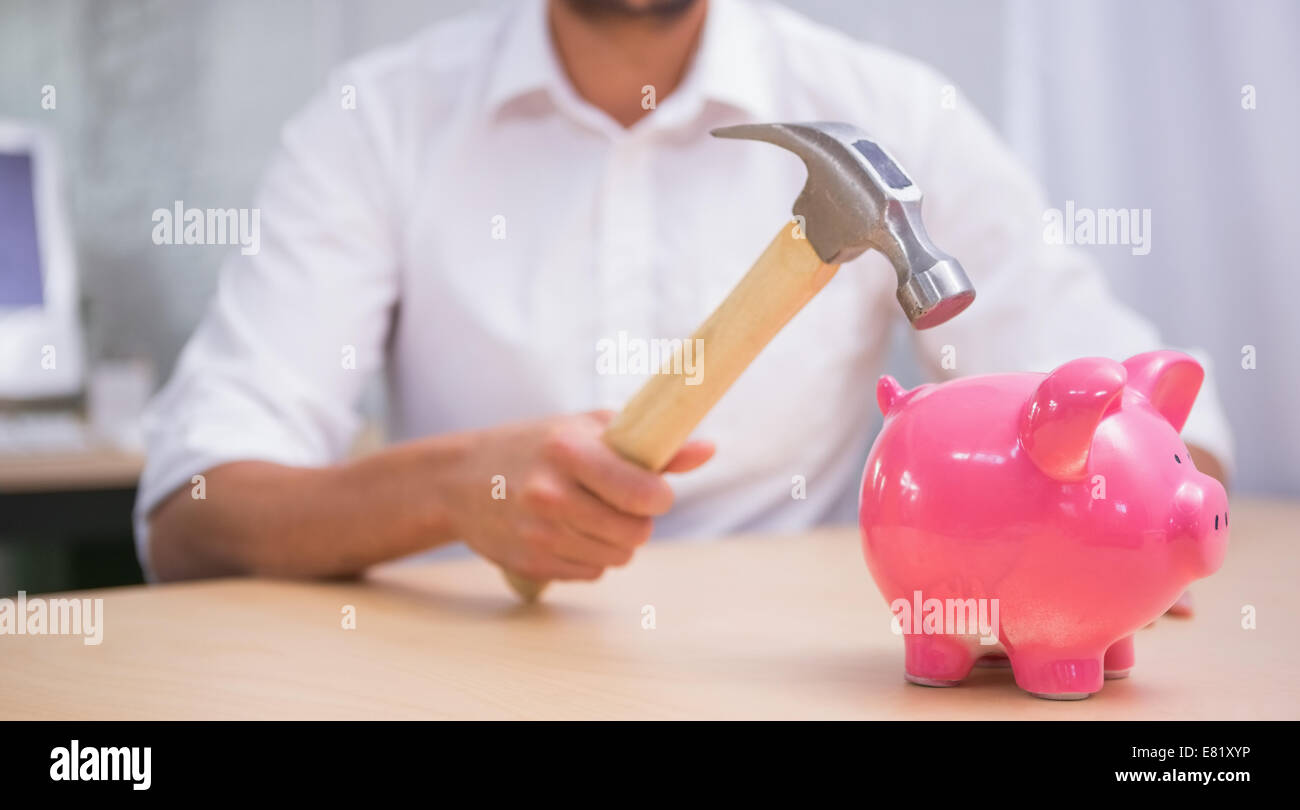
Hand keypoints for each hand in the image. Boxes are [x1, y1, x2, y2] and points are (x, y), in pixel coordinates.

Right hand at [441, 411, 713, 580]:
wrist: (459, 480)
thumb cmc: (536, 445)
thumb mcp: (588, 428)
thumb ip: (650, 446)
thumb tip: (709, 450)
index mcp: (568, 451)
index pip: (642, 493)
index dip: (659, 496)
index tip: (653, 489)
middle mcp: (550, 494)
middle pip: (635, 533)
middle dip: (637, 519)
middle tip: (617, 500)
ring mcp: (538, 533)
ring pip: (617, 558)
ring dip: (615, 540)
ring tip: (590, 512)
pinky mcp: (531, 562)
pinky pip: (591, 572)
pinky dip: (590, 555)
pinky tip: (567, 530)